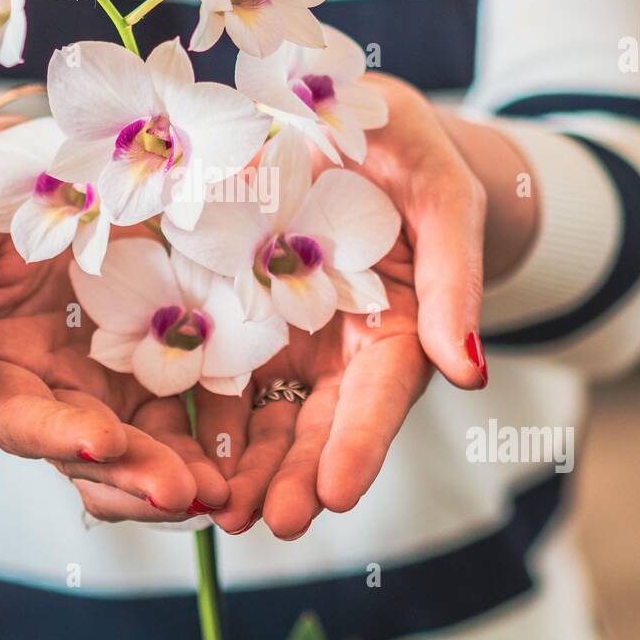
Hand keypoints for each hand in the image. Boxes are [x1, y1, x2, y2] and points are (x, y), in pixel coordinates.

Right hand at [0, 118, 228, 521]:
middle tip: (182, 493)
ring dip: (178, 472)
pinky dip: (212, 431)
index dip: (58, 436)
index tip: (103, 441)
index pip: (20, 418)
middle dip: (133, 476)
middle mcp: (50, 387)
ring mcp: (105, 376)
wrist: (20, 163)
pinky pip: (185, 401)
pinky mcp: (153, 354)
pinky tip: (244, 449)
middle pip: (88, 450)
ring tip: (220, 493)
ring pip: (142, 443)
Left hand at [195, 76, 532, 538]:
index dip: (363, 441)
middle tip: (269, 521)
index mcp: (397, 327)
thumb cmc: (408, 154)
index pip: (383, 394)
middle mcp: (337, 346)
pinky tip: (170, 446)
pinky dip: (194, 411)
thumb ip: (452, 281)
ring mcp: (279, 335)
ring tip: (214, 508)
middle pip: (317, 420)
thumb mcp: (441, 199)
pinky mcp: (227, 315)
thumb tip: (469, 369)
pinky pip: (208, 367)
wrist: (340, 118)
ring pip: (259, 411)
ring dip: (241, 464)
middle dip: (294, 474)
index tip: (338, 492)